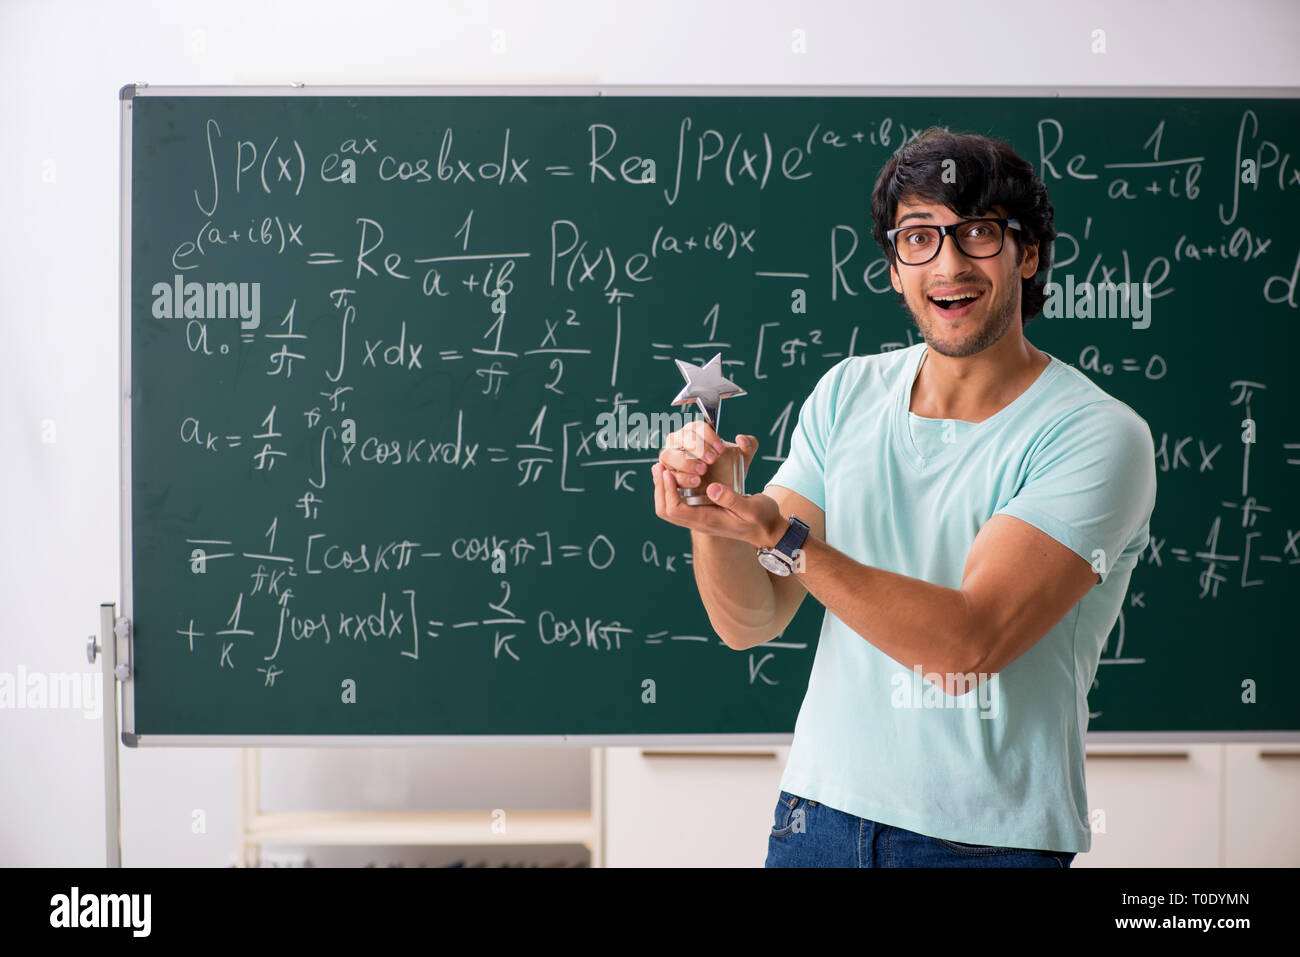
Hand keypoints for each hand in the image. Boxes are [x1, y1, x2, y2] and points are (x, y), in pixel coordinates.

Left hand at [651, 424, 782, 548]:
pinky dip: (673, 490)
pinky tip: (677, 474)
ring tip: (663, 469)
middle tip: (659, 467)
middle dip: (659, 489)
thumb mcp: (752, 508)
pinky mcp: (704, 513)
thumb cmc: (763, 519)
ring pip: (670, 509)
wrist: (769, 531)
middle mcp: (700, 522)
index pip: (675, 510)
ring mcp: (700, 519)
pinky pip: (679, 505)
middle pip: (666, 511)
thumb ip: (732, 499)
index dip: (667, 491)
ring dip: (664, 489)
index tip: (668, 471)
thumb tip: (712, 488)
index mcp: (708, 521)